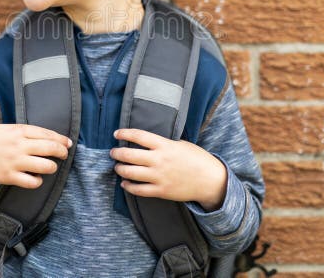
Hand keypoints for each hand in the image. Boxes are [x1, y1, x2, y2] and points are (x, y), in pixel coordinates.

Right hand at [0, 124, 71, 188]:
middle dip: (61, 152)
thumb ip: (25, 131)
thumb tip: (46, 137)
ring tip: (50, 166)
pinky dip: (38, 181)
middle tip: (63, 155)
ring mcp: (14, 162)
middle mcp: (18, 145)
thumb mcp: (7, 128)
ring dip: (52, 167)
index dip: (61, 139)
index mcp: (18, 130)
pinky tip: (37, 178)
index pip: (47, 134)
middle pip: (50, 148)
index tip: (68, 143)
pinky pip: (32, 182)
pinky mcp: (9, 176)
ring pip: (45, 166)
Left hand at [111, 128, 227, 210]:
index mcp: (165, 145)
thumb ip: (163, 143)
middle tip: (113, 152)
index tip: (117, 133)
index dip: (124, 133)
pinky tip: (124, 183)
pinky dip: (128, 187)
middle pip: (129, 155)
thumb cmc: (197, 159)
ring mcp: (159, 177)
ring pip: (130, 173)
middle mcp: (159, 160)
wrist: (210, 180)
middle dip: (117, 153)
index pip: (138, 136)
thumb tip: (145, 141)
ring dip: (120, 169)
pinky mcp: (161, 191)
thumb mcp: (181, 144)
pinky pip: (139, 190)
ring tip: (117, 167)